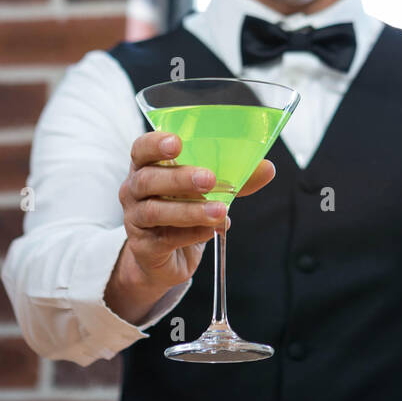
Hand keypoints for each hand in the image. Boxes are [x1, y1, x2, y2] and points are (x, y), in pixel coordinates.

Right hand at [116, 129, 275, 292]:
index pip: (141, 148)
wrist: (167, 257)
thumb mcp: (208, 191)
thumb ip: (234, 178)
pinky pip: (166, 238)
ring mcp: (135, 219)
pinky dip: (192, 233)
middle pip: (148, 179)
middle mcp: (134, 190)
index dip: (155, 144)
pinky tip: (212, 231)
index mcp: (147, 166)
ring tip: (220, 211)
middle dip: (179, 177)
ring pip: (156, 211)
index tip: (177, 142)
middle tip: (209, 179)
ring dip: (191, 210)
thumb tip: (267, 168)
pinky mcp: (144, 246)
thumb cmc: (184, 211)